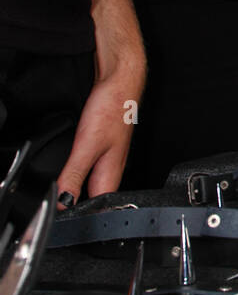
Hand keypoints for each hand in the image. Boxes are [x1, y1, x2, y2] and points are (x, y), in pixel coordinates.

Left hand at [57, 58, 144, 204]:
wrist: (121, 80)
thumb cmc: (113, 107)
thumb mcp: (87, 145)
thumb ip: (74, 175)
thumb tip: (63, 201)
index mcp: (112, 174)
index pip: (97, 208)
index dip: (79, 214)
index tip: (62, 214)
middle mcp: (113, 167)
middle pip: (93, 196)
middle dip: (77, 201)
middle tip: (60, 197)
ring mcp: (109, 155)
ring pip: (92, 180)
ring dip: (77, 184)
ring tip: (64, 184)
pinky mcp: (104, 143)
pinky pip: (91, 164)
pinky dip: (79, 167)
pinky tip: (72, 162)